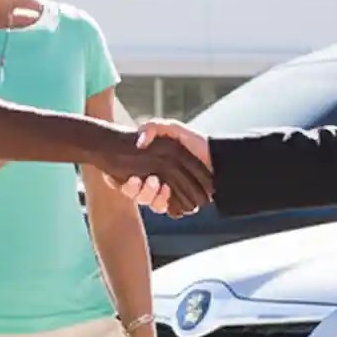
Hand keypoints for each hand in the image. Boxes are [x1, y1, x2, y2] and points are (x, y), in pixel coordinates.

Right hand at [93, 128, 212, 216]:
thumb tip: (139, 143)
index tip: (124, 176)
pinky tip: (169, 192)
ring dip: (150, 196)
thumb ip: (153, 127)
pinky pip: (167, 209)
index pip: (124, 178)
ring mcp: (167, 194)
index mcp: (148, 167)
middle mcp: (154, 182)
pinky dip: (165, 202)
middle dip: (135, 190)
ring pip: (149, 203)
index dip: (118, 181)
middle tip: (143, 179)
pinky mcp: (179, 202)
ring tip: (161, 185)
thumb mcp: (172, 129)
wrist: (218, 156)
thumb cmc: (194, 142)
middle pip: (134, 194)